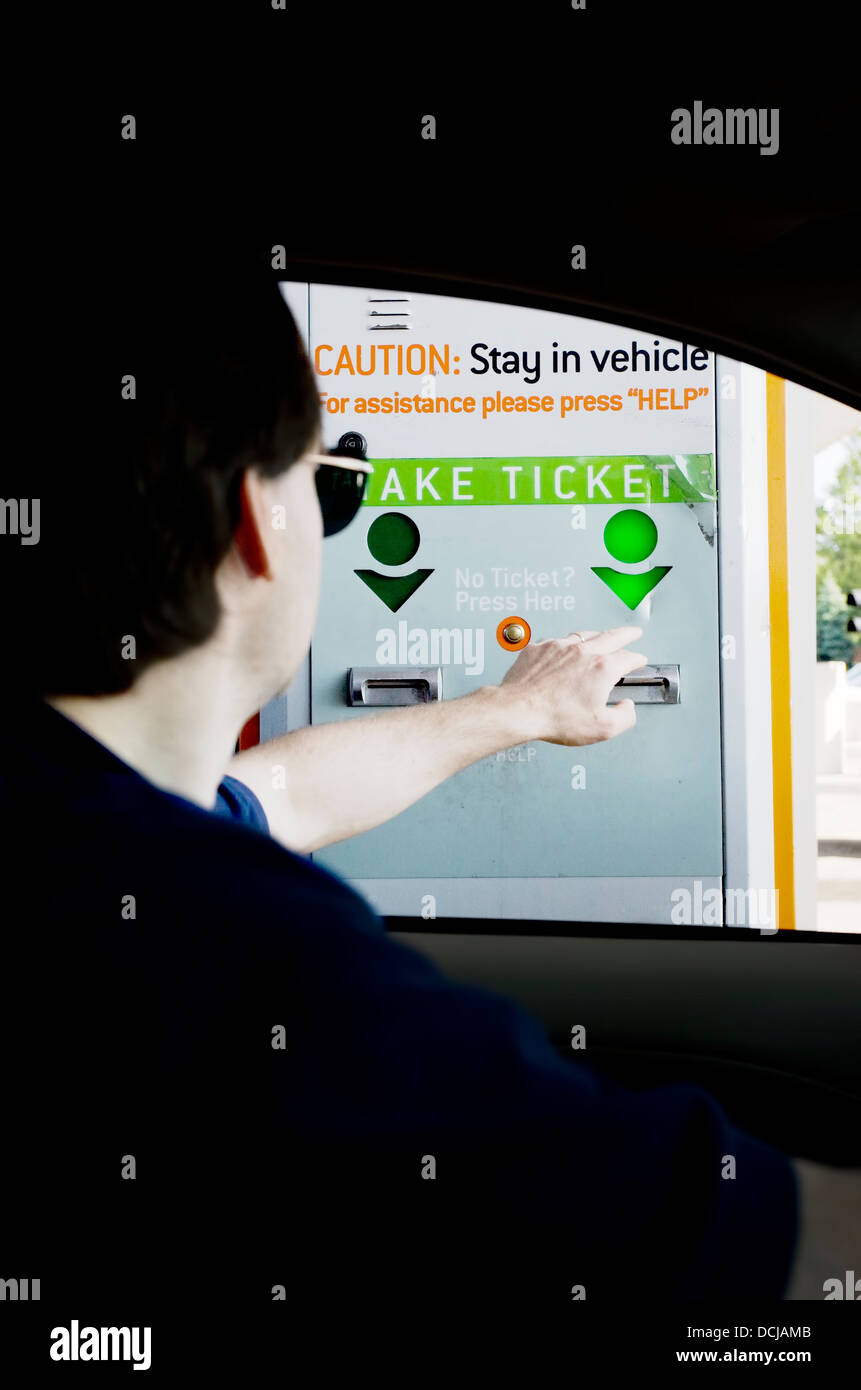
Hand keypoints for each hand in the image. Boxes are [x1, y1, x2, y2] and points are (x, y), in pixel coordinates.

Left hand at [496, 627, 646, 745]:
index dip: (637, 659)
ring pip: (584, 635)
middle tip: (633, 632)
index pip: (628, 657)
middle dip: (626, 634)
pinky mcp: (539, 648)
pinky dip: (567, 644)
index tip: (639, 660)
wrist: (518, 711)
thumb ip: (624, 717)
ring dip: (597, 635)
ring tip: (601, 637)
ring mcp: (558, 647)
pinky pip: (558, 641)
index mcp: (601, 668)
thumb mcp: (603, 728)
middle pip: (611, 636)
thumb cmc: (555, 718)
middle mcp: (582, 652)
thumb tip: (628, 707)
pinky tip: (566, 649)